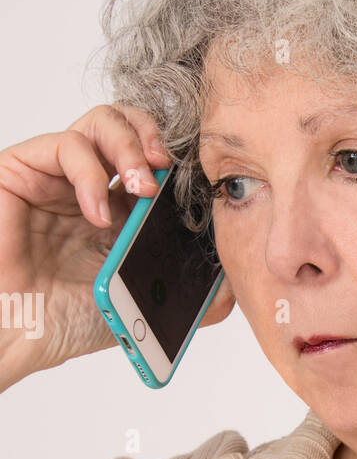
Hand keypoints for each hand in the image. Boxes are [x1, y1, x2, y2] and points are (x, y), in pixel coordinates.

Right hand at [0, 103, 234, 390]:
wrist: (22, 337)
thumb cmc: (70, 321)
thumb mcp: (145, 305)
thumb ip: (190, 296)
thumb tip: (232, 287)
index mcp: (122, 207)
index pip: (155, 155)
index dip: (179, 157)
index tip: (197, 180)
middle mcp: (90, 183)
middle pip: (130, 124)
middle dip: (156, 138)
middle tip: (168, 170)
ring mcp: (55, 175)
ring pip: (101, 121)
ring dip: (130, 148)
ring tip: (142, 188)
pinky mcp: (21, 171)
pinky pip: (64, 145)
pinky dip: (89, 173)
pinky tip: (98, 213)